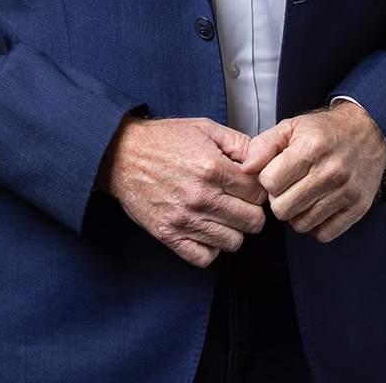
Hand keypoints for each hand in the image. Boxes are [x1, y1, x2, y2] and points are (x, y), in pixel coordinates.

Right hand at [96, 115, 266, 266]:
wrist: (122, 155)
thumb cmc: (163, 140)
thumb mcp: (205, 128)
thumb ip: (239, 143)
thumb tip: (263, 161)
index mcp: (212, 168)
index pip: (258, 192)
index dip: (259, 188)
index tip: (250, 186)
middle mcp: (201, 197)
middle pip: (252, 221)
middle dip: (252, 211)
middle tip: (240, 201)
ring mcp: (185, 220)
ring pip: (233, 242)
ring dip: (233, 230)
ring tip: (223, 215)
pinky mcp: (169, 236)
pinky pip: (204, 257)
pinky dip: (211, 248)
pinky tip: (207, 230)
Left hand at [242, 102, 385, 242]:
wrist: (369, 132)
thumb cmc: (326, 131)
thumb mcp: (292, 126)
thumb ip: (264, 144)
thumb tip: (246, 167)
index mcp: (311, 148)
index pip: (270, 182)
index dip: (266, 179)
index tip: (274, 173)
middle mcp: (329, 172)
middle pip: (282, 208)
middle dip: (278, 199)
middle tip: (287, 187)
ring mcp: (345, 192)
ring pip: (300, 224)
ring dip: (296, 213)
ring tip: (302, 195)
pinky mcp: (357, 208)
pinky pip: (323, 234)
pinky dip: (315, 225)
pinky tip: (316, 207)